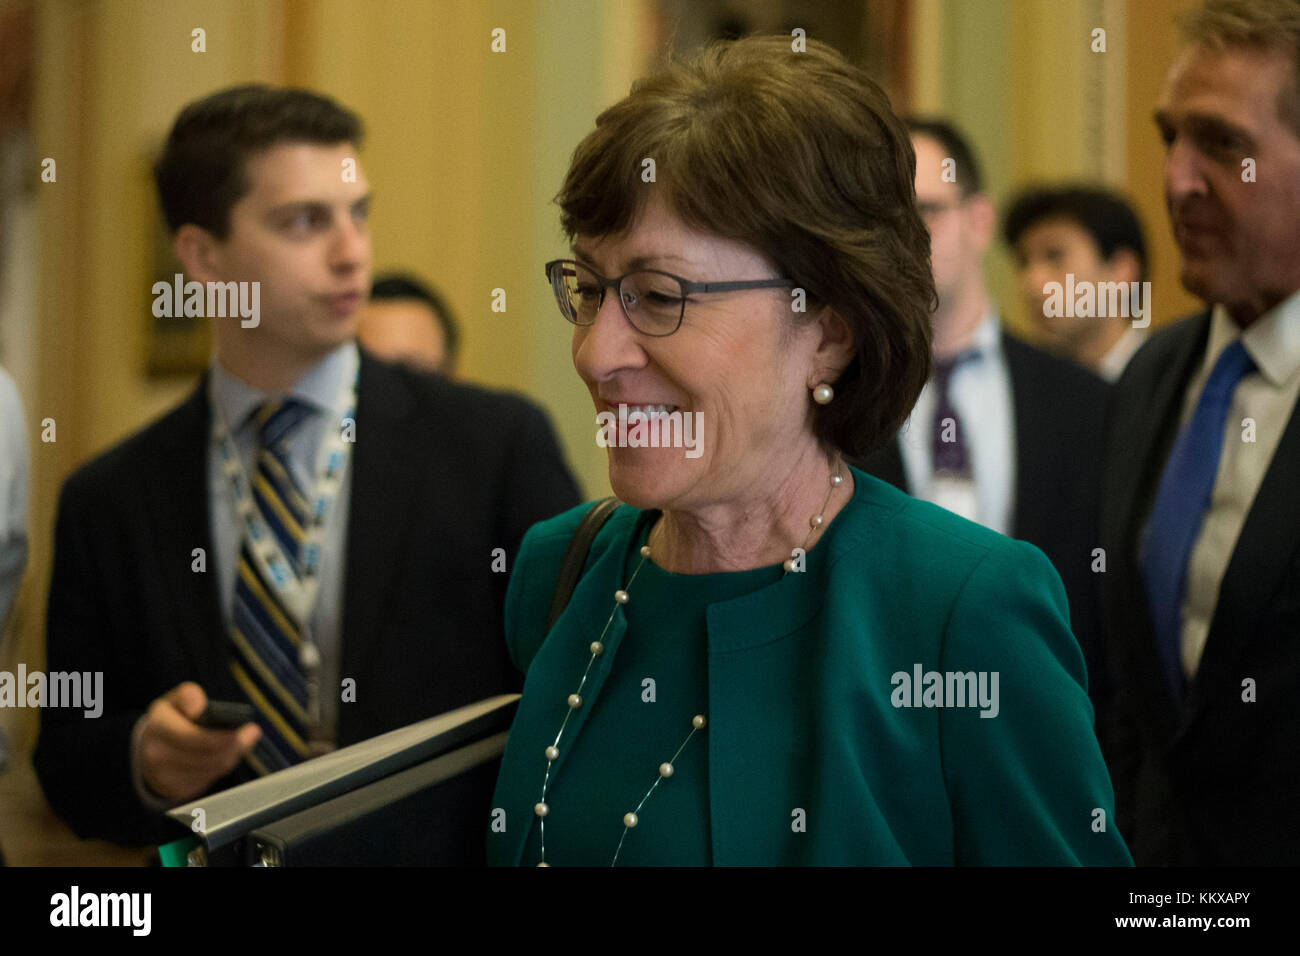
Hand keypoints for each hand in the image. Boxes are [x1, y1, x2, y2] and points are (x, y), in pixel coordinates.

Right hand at [138, 682, 260, 801]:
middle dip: (232, 744)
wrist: (148, 746)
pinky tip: (226, 754)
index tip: (239, 728)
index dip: (219, 735)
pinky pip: (207, 780)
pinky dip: (220, 767)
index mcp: (158, 725)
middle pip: (206, 754)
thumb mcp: (176, 700)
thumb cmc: (170, 719)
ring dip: (230, 755)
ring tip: (240, 741)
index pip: (192, 736)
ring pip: (211, 768)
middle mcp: (156, 753)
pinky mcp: (173, 789)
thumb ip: (189, 695)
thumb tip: (201, 706)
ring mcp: (163, 775)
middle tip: (250, 732)